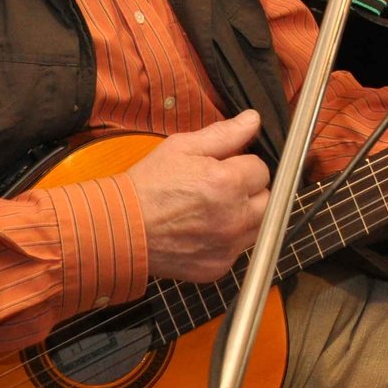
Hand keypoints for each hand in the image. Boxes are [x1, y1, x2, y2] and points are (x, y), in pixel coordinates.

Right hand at [128, 111, 272, 281]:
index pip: (262, 170)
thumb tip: (253, 120)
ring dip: (246, 216)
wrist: (119, 228)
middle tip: (223, 188)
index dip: (244, 165)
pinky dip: (229, 241)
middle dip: (251, 190)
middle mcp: (234, 218)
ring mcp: (227, 247)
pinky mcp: (218, 267)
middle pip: (268, 200)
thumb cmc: (148, 186)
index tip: (227, 168)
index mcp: (228, 184)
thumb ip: (224, 134)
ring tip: (215, 209)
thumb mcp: (183, 147)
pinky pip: (238, 250)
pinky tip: (205, 230)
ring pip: (258, 227)